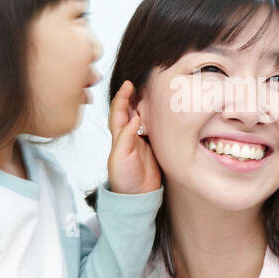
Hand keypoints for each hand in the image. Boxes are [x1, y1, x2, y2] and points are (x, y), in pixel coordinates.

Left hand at [106, 79, 161, 194]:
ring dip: (143, 103)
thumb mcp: (120, 157)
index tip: (128, 84)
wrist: (137, 196)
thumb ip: (127, 137)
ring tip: (150, 90)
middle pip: (129, 109)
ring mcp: (141, 140)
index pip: (119, 111)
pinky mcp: (152, 146)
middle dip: (132, 95)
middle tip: (140, 81)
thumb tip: (135, 118)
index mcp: (118, 136)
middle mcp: (128, 135)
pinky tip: (160, 110)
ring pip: (141, 116)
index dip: (122, 97)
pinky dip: (154, 116)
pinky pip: (153, 127)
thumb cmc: (124, 179)